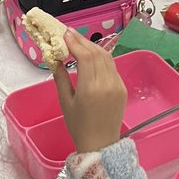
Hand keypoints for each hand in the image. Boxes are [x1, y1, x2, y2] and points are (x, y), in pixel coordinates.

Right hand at [54, 30, 125, 152]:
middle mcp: (106, 83)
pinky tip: (91, 55)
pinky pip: (112, 66)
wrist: (101, 145)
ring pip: (106, 57)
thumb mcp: (65, 103)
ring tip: (79, 41)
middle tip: (69, 33)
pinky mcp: (122, 88)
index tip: (64, 33)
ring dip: (92, 46)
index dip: (75, 42)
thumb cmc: (78, 126)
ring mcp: (117, 85)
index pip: (85, 56)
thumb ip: (60, 78)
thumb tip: (55, 58)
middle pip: (96, 53)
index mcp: (90, 88)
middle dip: (82, 40)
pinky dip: (101, 57)